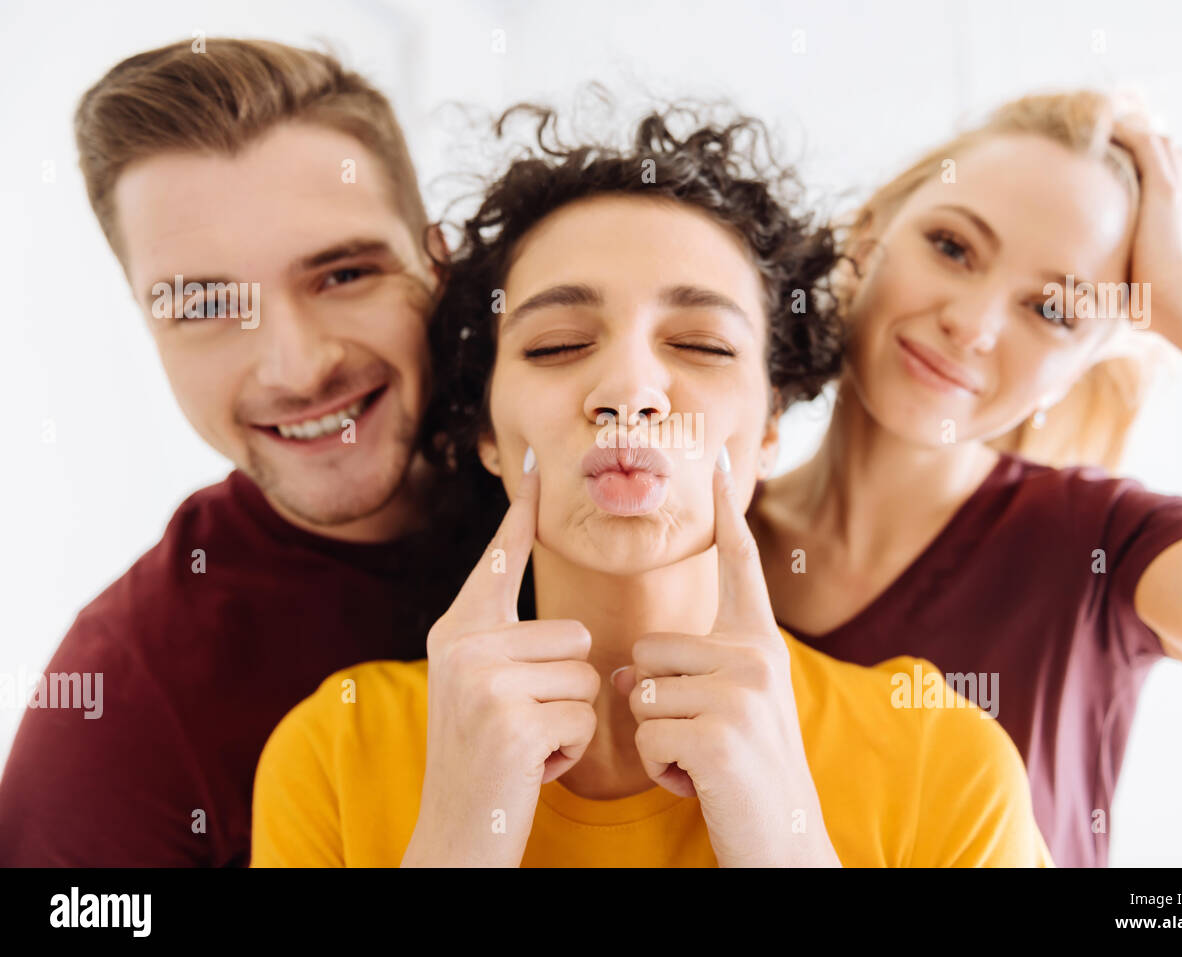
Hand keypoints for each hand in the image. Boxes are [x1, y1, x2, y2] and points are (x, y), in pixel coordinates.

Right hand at [403, 450, 600, 866]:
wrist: (457, 833)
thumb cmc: (485, 761)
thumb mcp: (484, 690)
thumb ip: (510, 645)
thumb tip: (571, 624)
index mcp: (456, 631)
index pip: (499, 562)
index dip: (521, 513)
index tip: (537, 462)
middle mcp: (462, 645)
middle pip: (573, 634)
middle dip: (566, 689)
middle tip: (522, 726)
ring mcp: (483, 681)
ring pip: (585, 676)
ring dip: (570, 721)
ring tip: (526, 745)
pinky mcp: (511, 719)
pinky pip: (583, 717)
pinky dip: (570, 752)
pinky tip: (531, 768)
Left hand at [613, 453, 839, 866]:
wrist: (784, 843)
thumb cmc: (746, 776)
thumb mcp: (727, 712)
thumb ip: (687, 675)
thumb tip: (622, 670)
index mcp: (761, 643)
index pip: (738, 564)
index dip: (724, 511)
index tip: (715, 458)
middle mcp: (758, 655)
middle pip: (649, 647)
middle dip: (656, 703)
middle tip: (704, 742)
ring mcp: (742, 692)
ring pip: (640, 692)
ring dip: (656, 740)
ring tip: (702, 763)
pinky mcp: (719, 732)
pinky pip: (646, 733)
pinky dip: (659, 768)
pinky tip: (699, 784)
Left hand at [1110, 118, 1181, 332]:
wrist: (1179, 304)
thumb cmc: (1155, 309)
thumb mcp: (1133, 292)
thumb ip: (1115, 290)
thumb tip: (1085, 312)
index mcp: (1176, 224)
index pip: (1167, 184)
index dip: (1148, 169)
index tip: (1119, 165)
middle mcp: (1180, 203)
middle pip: (1169, 155)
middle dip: (1142, 142)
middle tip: (1108, 136)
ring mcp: (1174, 195)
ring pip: (1160, 145)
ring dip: (1133, 131)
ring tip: (1102, 123)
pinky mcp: (1164, 191)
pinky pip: (1147, 145)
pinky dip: (1128, 130)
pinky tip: (1104, 123)